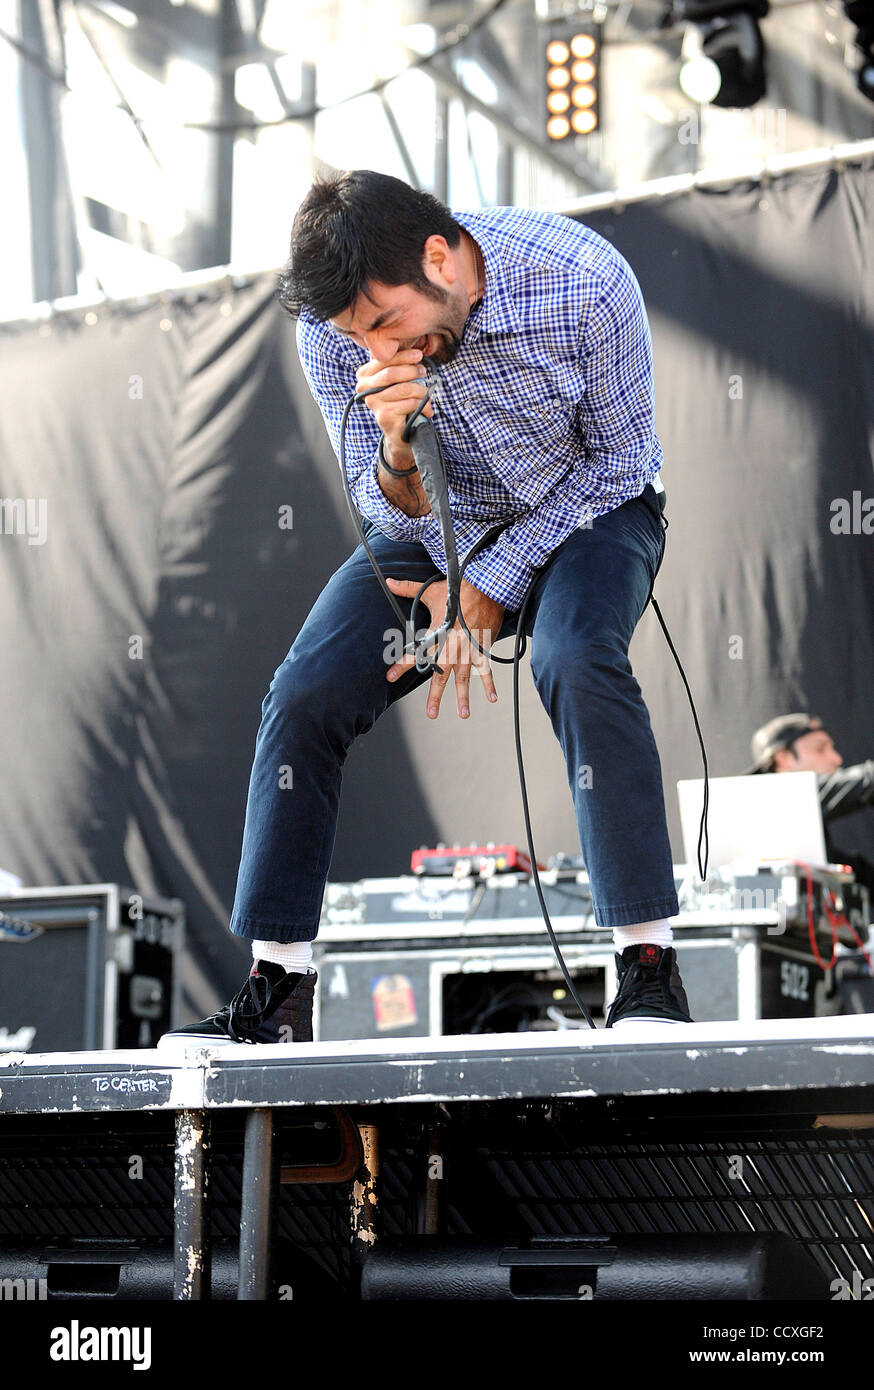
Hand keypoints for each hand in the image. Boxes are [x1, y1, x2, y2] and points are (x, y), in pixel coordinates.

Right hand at [356, 348, 433, 456]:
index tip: (419, 355)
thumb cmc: (400, 401)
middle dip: (412, 371)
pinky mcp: (384, 416)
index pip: (384, 360)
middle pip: (391, 373)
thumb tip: (416, 351)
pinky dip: (424, 406)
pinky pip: (410, 404)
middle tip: (424, 373)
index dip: (403, 356)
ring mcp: (373, 403)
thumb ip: (399, 365)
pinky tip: (426, 410)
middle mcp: (364, 389)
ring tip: (427, 396)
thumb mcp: (397, 380)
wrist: (400, 431)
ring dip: (422, 391)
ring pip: (404, 389)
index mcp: (364, 375)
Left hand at [384, 576, 503, 718]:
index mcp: (438, 634)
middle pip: (441, 674)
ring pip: (464, 677)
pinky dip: (489, 683)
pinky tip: (491, 698)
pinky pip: (486, 669)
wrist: (486, 586)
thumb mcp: (431, 591)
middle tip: (431, 713)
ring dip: (463, 697)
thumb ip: (407, 588)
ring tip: (462, 714)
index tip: (390, 677)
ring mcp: (469, 649)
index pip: (417, 653)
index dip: (402, 665)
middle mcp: (452, 646)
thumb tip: (389, 581)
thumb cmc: (458, 589)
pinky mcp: (482, 647)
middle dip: (435, 694)